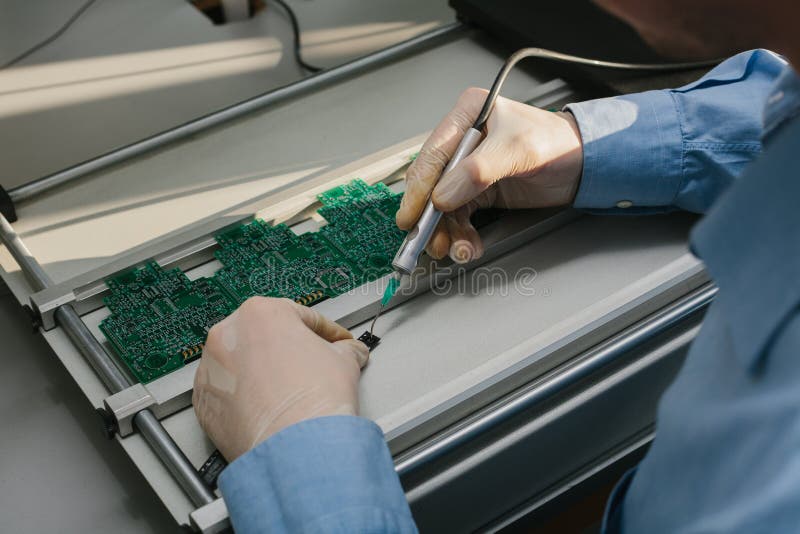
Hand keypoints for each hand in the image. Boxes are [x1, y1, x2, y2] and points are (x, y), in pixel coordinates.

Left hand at [193, 297, 369, 460]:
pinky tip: (269, 409)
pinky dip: (245, 398)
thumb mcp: (345, 362)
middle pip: (265, 336)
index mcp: (261, 312)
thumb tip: (349, 353)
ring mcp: (210, 369)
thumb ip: (345, 349)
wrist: (296, 451)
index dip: (326, 333)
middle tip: (312, 367)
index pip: (301, 317)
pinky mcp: (202, 403)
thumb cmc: (313, 403)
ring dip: (264, 373)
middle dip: (289, 350)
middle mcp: (227, 335)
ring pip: (242, 363)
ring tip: (290, 392)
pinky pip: (228, 392)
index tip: (335, 343)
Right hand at [396, 88, 582, 261]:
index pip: (432, 154)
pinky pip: (460, 217)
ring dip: (446, 232)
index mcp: (467, 116)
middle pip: (431, 183)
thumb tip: (442, 196)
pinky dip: (461, 235)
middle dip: (430, 216)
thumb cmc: (559, 144)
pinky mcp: (478, 191)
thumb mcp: (519, 150)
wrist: (585, 165)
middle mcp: (463, 142)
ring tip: (455, 250)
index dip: (419, 187)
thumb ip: (478, 172)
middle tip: (428, 241)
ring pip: (442, 206)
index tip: (412, 215)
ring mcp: (468, 169)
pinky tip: (467, 246)